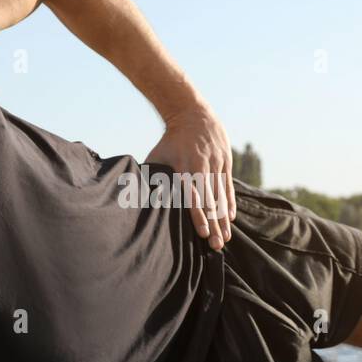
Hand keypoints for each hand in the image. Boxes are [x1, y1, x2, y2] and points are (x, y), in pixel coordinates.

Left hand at [144, 102, 235, 249]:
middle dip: (213, 225)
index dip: (197, 216)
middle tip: (216, 245)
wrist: (193, 115)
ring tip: (225, 238)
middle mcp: (203, 167)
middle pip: (210, 201)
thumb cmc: (170, 140)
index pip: (193, 196)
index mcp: (186, 167)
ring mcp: (217, 164)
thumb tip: (132, 196)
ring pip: (221, 197)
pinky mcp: (226, 162)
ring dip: (223, 219)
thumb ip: (150, 175)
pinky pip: (228, 187)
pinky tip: (230, 219)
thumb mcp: (157, 156)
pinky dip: (229, 203)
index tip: (201, 234)